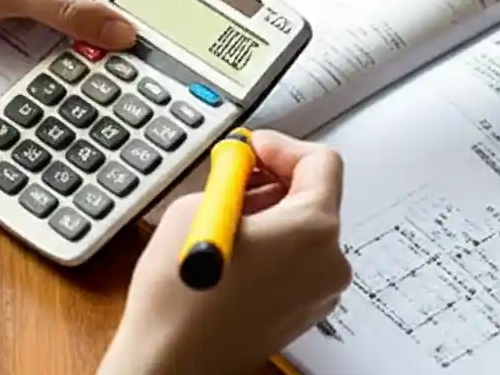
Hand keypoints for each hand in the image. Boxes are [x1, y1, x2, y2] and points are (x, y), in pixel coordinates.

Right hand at [99, 131, 351, 374]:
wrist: (171, 362)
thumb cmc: (181, 296)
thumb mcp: (200, 204)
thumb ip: (233, 176)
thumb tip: (242, 164)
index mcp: (313, 230)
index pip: (321, 162)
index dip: (282, 147)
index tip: (252, 148)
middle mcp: (328, 263)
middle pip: (315, 197)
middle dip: (275, 179)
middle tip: (232, 175)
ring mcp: (318, 293)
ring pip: (304, 232)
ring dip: (270, 213)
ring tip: (223, 215)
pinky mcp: (301, 313)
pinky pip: (296, 263)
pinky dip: (271, 247)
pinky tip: (232, 251)